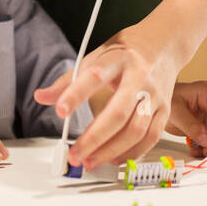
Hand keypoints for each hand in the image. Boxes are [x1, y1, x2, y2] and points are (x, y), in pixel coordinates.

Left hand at [33, 23, 181, 170]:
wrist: (164, 44)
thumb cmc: (126, 52)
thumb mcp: (96, 56)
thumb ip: (69, 79)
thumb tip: (41, 97)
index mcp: (118, 59)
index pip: (95, 76)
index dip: (77, 94)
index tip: (60, 111)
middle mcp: (140, 77)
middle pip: (117, 113)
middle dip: (94, 138)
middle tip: (74, 154)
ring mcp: (154, 95)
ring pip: (135, 130)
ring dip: (111, 150)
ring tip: (89, 161)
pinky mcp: (165, 110)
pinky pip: (150, 137)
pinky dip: (132, 153)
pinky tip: (114, 159)